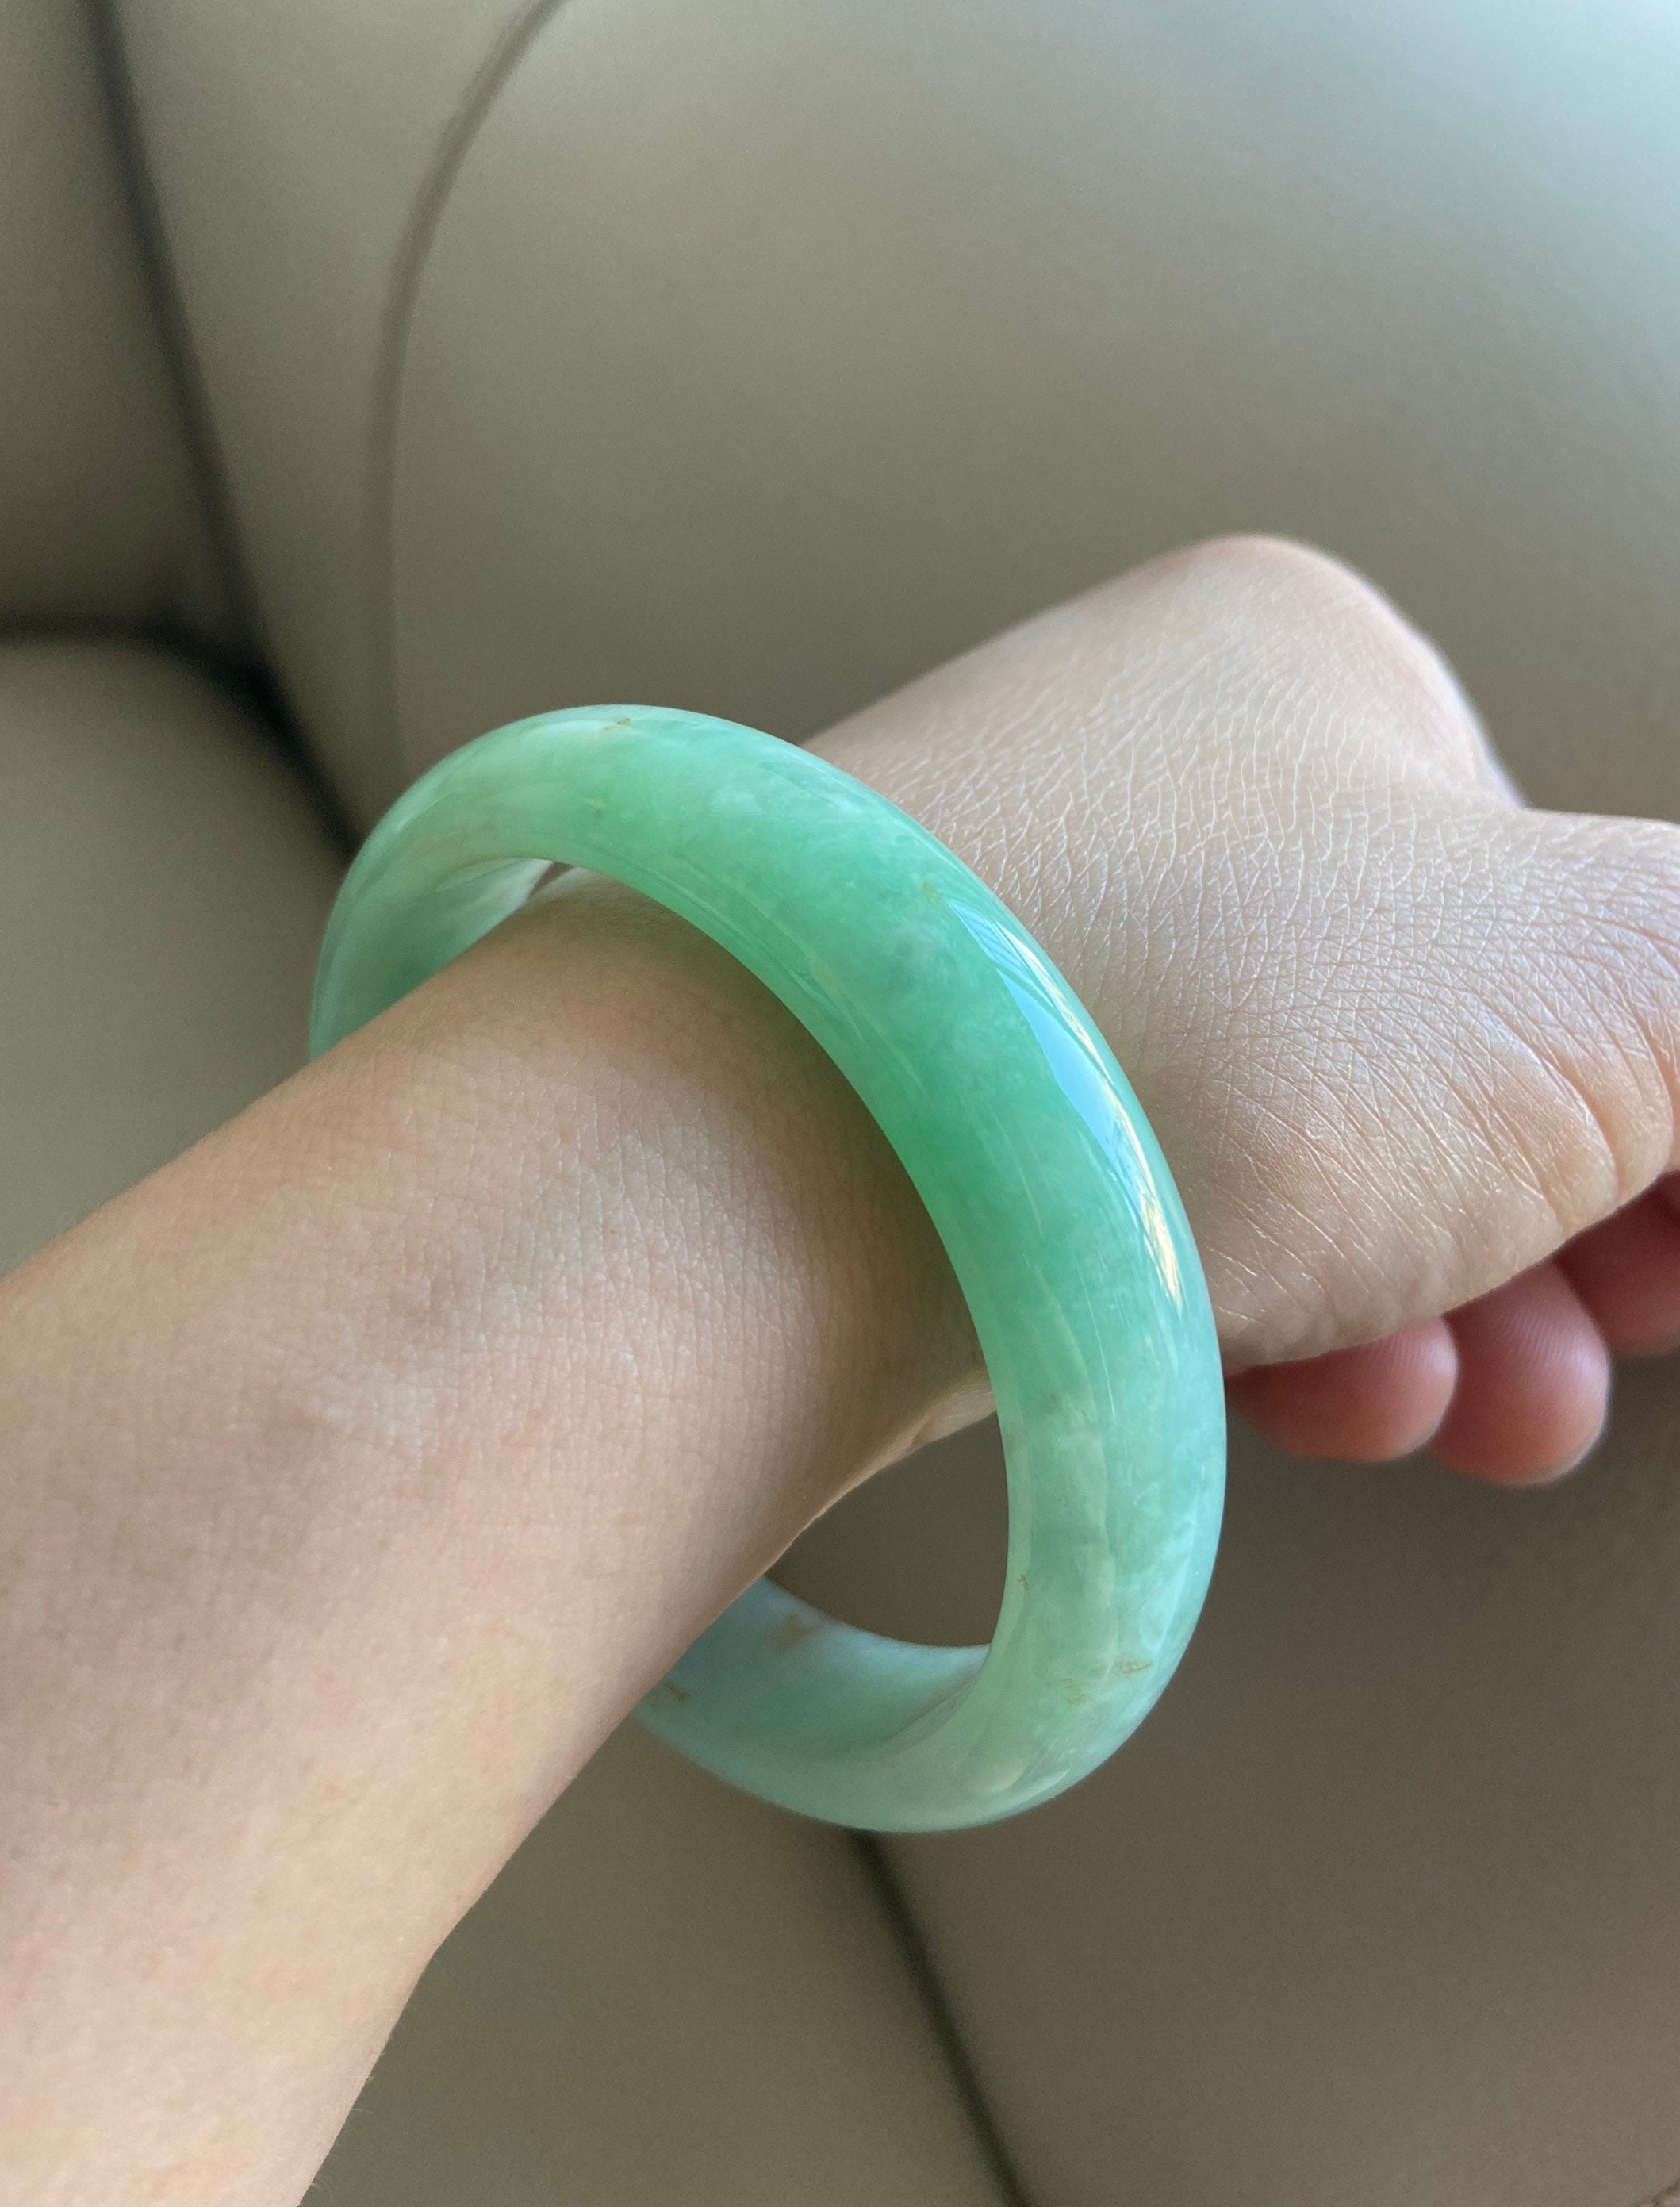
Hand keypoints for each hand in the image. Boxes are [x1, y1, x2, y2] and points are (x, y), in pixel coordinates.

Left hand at [814, 537, 1679, 1482]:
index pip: (1563, 899)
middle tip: (1601, 1356)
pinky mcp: (903, 1115)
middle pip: (1426, 1039)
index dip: (1667, 1100)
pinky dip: (1245, 1311)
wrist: (741, 1182)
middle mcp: (1129, 777)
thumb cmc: (1184, 1025)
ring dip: (1426, 1297)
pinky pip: (1129, 1212)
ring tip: (1475, 1416)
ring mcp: (1001, 952)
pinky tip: (1306, 1404)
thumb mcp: (1600, 980)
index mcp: (1303, 667)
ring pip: (1282, 1148)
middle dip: (1553, 1225)